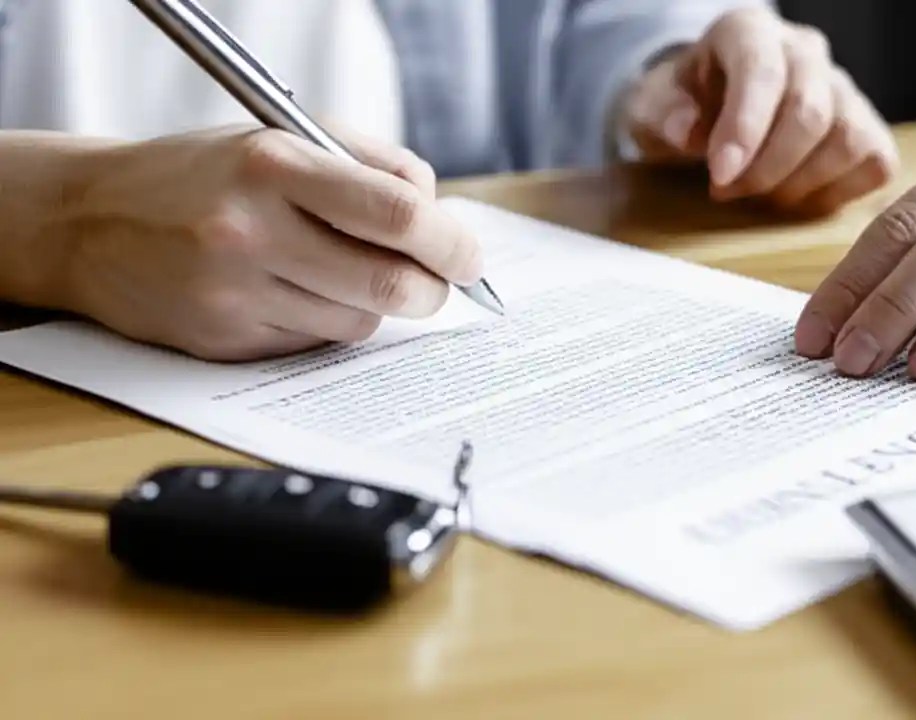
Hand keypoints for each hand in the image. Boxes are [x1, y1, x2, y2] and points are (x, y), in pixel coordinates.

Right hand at [60, 126, 480, 360]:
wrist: (91, 222)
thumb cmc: (204, 174)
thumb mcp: (282, 137)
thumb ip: (370, 164)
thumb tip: (439, 212)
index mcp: (273, 165)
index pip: (397, 212)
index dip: (451, 242)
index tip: (468, 257)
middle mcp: (251, 231)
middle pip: (390, 284)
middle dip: (431, 289)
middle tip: (437, 281)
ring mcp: (235, 293)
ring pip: (360, 322)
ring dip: (375, 304)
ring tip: (343, 272)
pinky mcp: (225, 340)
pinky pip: (316, 344)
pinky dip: (328, 321)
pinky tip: (296, 293)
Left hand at [622, 7, 896, 215]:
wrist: (708, 107)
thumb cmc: (682, 104)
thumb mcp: (651, 107)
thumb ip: (663, 115)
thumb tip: (687, 131)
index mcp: (749, 31)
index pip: (763, 71)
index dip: (745, 129)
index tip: (720, 177)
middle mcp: (805, 49)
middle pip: (810, 110)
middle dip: (766, 168)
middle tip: (726, 192)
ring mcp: (843, 87)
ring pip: (848, 139)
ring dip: (799, 185)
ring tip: (760, 194)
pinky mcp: (868, 126)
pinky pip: (874, 164)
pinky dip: (837, 193)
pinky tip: (797, 195)